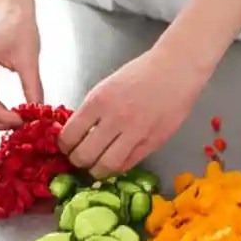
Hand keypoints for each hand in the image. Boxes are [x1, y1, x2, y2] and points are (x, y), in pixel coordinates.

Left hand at [59, 45, 209, 178]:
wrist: (175, 70)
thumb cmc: (139, 74)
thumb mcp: (106, 86)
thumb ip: (91, 111)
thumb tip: (76, 134)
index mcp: (98, 101)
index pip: (70, 135)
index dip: (64, 146)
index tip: (66, 147)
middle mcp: (114, 118)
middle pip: (84, 155)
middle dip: (77, 161)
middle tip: (79, 160)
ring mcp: (135, 133)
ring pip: (106, 166)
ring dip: (96, 171)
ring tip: (96, 167)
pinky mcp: (152, 142)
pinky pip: (128, 164)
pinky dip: (117, 167)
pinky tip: (114, 161)